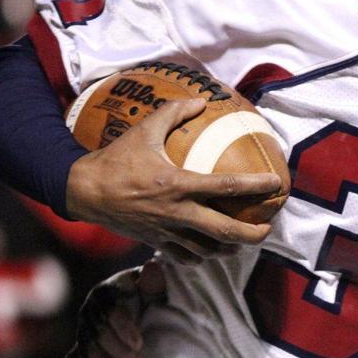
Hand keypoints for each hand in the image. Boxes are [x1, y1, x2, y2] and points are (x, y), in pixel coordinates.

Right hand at [63, 259, 165, 357]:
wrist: (139, 309)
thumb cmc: (149, 296)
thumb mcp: (155, 288)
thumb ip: (154, 282)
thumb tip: (152, 268)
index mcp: (107, 293)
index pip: (111, 310)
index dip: (123, 327)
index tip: (139, 343)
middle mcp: (90, 311)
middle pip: (98, 334)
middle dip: (118, 351)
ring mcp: (84, 331)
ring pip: (88, 350)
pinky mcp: (81, 349)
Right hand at [65, 98, 283, 262]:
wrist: (81, 191)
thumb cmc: (115, 159)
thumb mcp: (143, 130)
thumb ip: (173, 112)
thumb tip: (201, 99)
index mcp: (177, 184)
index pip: (226, 187)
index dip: (255, 186)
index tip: (276, 184)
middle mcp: (176, 212)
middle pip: (225, 231)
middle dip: (252, 234)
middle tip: (267, 228)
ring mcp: (167, 232)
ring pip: (209, 250)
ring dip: (230, 248)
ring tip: (243, 240)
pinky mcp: (156, 243)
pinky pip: (187, 257)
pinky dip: (202, 256)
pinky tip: (211, 249)